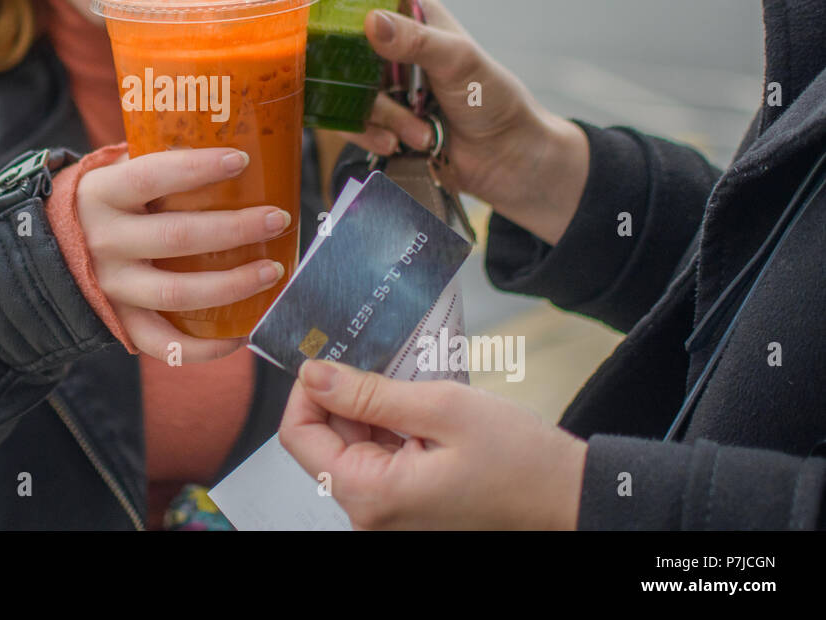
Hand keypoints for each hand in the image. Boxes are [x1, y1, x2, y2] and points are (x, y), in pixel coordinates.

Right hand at [76, 147, 287, 361]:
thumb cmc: (99, 205)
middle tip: (277, 219)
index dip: (197, 169)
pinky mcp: (119, 322)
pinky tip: (242, 334)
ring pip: (177, 293)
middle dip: (235, 229)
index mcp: (103, 195)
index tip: (240, 160)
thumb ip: (153, 163)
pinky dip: (205, 348)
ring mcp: (112, 286)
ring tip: (272, 271)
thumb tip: (223, 142)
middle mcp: (105, 241)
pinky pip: (164, 344)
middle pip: (177, 237)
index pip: (151, 176)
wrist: (45, 252)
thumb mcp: (111, 174)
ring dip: (231, 285)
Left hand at [278, 360, 587, 529]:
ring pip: (352, 444)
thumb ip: (369, 392)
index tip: (331, 357)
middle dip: (345, 396)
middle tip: (382, 361)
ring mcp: (388, 511)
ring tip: (413, 387)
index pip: (299, 436)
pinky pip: (379, 456)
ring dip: (372, 408)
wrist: (570, 498)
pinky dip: (391, 425)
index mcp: (372, 495)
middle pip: (325, 440)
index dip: (307, 391)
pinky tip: (420, 408)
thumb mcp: (442, 408)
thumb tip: (313, 374)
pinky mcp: (405, 503)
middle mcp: (371, 513)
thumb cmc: (520, 460)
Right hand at [342, 0, 588, 244]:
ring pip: (346, 91)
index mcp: (410, 15)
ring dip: (380, 117)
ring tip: (417, 132)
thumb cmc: (491, 97)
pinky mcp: (377, 118)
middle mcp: (390, 45)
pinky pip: (350, 123)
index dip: (342, 7)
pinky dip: (371, 136)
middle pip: (343, 49)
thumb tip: (371, 21)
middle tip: (390, 97)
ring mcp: (380, 83)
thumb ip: (415, 41)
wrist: (503, 157)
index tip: (331, 25)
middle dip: (362, 81)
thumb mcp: (457, 60)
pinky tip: (396, 145)